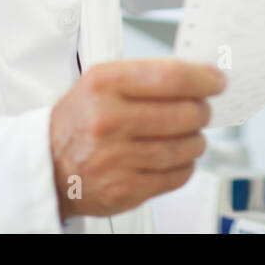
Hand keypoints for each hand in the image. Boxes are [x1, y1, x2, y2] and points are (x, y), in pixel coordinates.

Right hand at [49, 58, 225, 219]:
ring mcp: (115, 158)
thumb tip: (197, 75)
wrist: (48, 165)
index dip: (202, 78)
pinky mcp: (124, 188)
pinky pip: (176, 175)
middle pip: (183, 113)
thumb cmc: (80, 120)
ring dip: (196, 139)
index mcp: (103, 85)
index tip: (216, 81)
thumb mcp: (100, 82)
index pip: (169, 77)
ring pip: (184, 146)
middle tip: (202, 109)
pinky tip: (177, 156)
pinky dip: (185, 165)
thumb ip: (145, 76)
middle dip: (202, 110)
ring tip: (190, 134)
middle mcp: (107, 120)